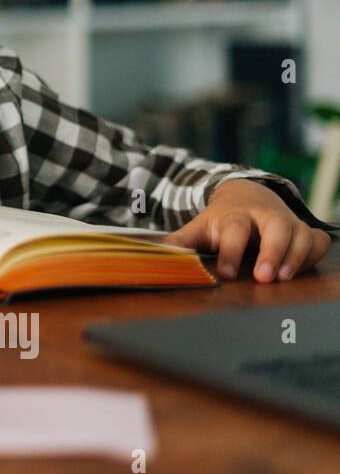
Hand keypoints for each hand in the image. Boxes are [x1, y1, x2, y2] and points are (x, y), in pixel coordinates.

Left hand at [161, 179, 332, 281]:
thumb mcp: (199, 228)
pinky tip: (299, 269)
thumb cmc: (221, 220)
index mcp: (234, 215)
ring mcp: (287, 222)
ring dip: (295, 255)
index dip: (232, 250)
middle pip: (275, 227)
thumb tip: (155, 255)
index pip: (235, 229)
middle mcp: (264, 216)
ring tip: (282, 277)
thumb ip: (180, 242)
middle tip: (264, 277)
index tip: (227, 274)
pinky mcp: (304, 230)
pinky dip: (313, 254)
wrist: (247, 196)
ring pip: (301, 233)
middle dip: (272, 251)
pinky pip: (317, 240)